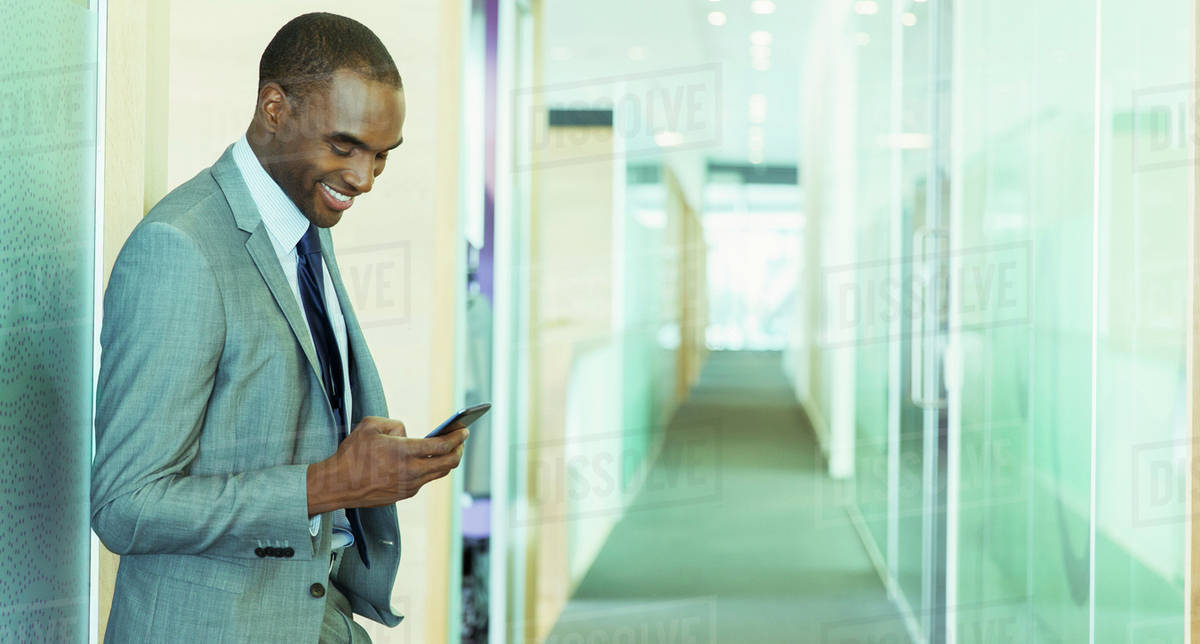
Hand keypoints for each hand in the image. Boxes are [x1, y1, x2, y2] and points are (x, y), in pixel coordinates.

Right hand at [306, 416, 467, 514]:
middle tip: (460, 440)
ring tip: (449, 449)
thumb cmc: (352, 454)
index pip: (441, 446)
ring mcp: (409, 486)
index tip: (464, 430)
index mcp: (404, 452)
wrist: (337, 485)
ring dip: (446, 461)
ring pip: (438, 473)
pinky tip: (428, 460)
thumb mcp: (371, 425)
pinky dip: (430, 469)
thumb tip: (406, 434)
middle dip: (458, 450)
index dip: (456, 437)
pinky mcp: (403, 494)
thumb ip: (394, 425)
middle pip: (448, 463)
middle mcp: (411, 472)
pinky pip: (424, 480)